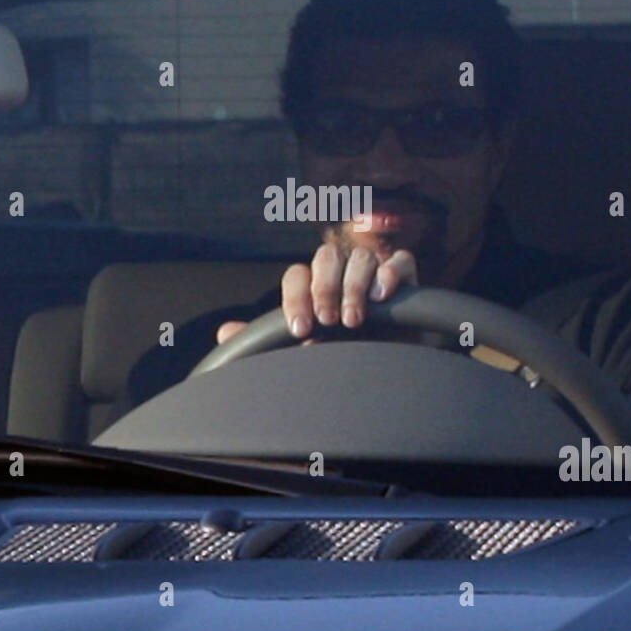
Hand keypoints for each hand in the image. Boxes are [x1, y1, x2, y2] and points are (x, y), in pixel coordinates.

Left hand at [216, 244, 417, 343]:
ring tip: (354, 320)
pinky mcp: (405, 278)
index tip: (301, 329)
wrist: (394, 374)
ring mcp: (374, 272)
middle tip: (328, 321)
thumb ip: (266, 340)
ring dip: (354, 286)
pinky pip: (399, 261)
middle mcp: (342, 273)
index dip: (295, 298)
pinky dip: (390, 273)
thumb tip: (225, 331)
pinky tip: (382, 296)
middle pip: (327, 257)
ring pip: (360, 258)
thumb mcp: (304, 351)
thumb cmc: (344, 358)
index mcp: (314, 287)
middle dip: (324, 288)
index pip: (297, 275)